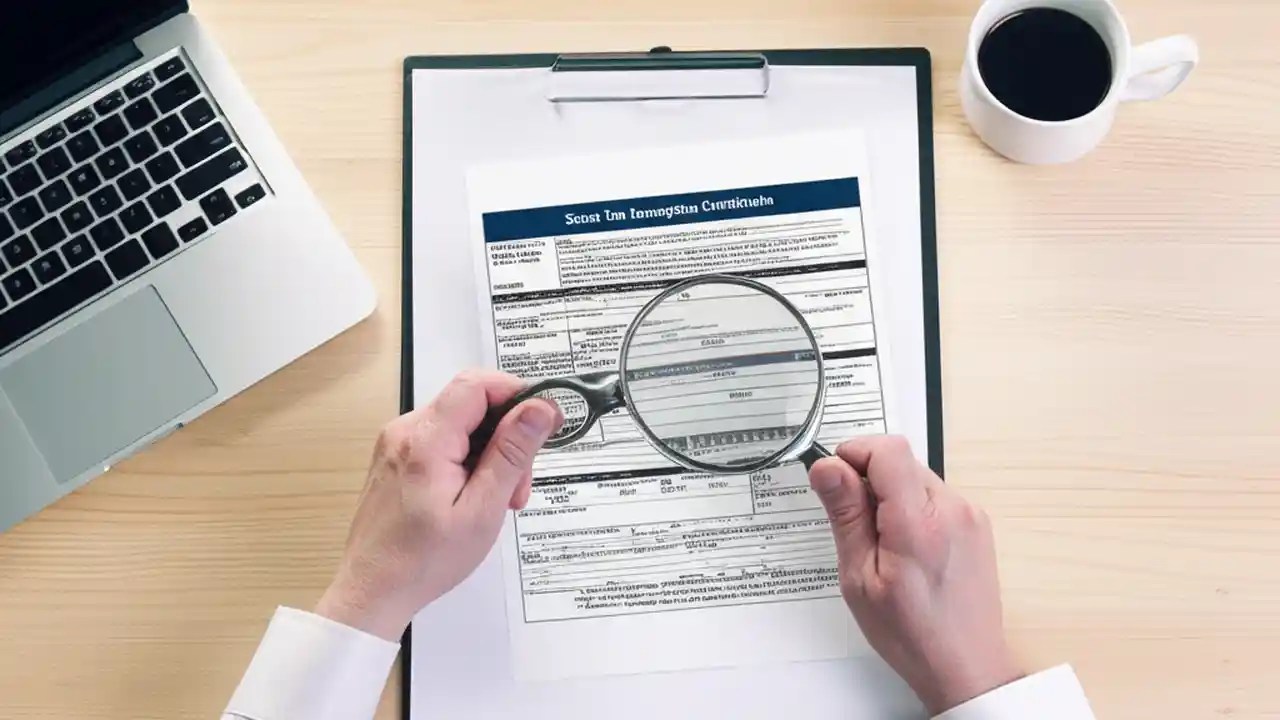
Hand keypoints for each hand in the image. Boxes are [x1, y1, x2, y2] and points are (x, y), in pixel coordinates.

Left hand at [315, 371, 561, 640]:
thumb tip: (539, 408)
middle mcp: (405, 431)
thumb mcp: (482, 510)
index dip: (517, 394)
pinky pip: (442, 441)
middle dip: (507, 436)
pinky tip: (474, 497)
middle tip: (519, 485)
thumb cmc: (423, 561)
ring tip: (498, 500)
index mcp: (426, 439)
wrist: (372, 591)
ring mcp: (396, 444)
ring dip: (489, 453)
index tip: (544, 423)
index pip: (477, 384)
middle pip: (472, 405)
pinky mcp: (395, 458)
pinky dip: (467, 460)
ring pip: (460, 425)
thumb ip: (511, 453)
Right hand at [807, 436, 1021, 714]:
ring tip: (882, 545)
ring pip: (916, 477)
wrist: (966, 667)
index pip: (888, 450)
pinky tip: (906, 549)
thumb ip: (846, 515)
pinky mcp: (977, 524)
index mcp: (919, 523)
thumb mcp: (860, 578)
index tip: (835, 480)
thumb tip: (827, 467)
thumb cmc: (910, 634)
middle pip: (901, 461)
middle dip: (869, 479)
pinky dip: (912, 508)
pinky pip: (935, 497)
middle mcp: (952, 509)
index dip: (854, 453)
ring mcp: (970, 515)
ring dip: (891, 495)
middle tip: (854, 526)